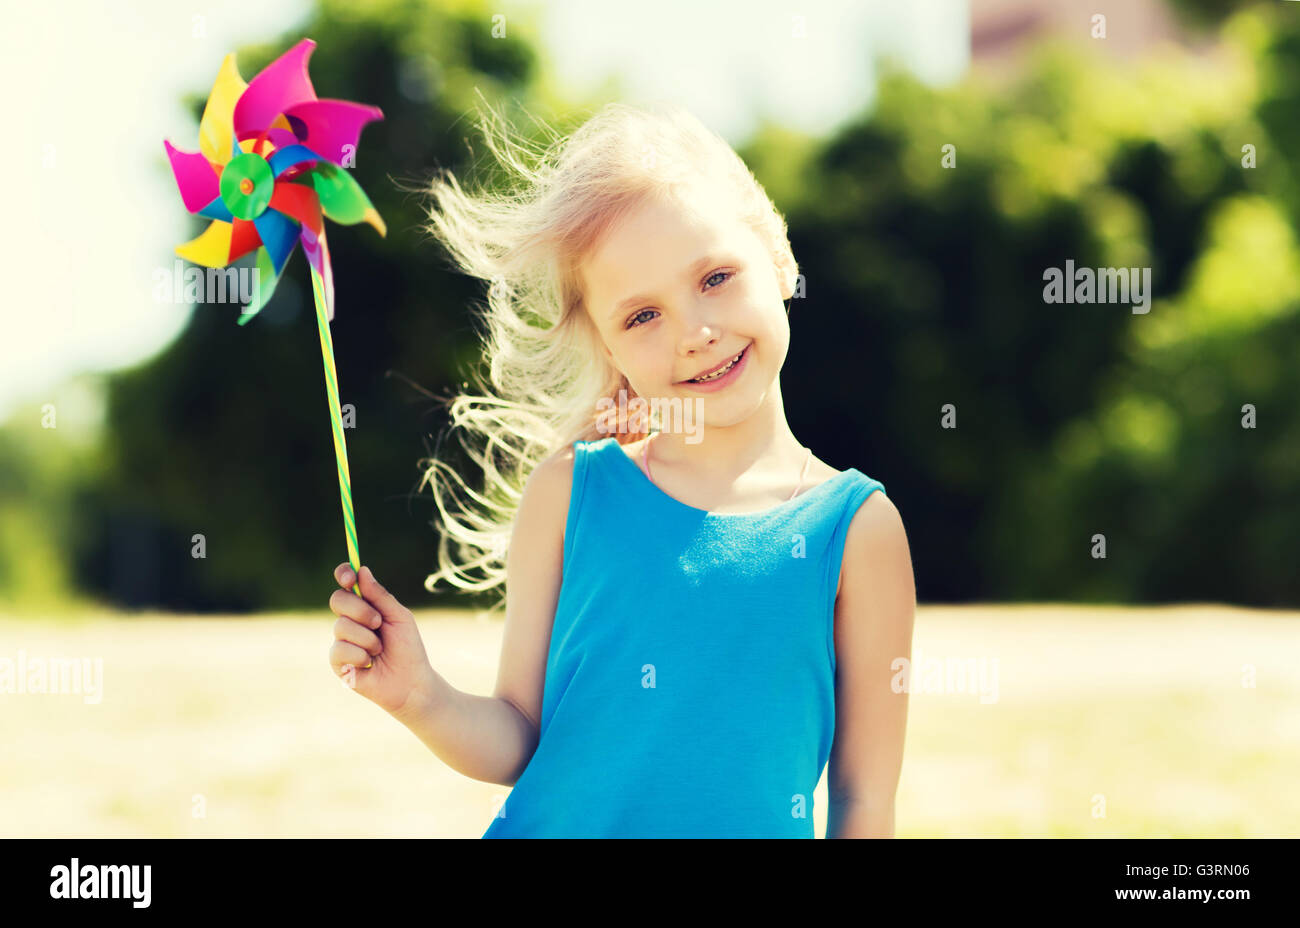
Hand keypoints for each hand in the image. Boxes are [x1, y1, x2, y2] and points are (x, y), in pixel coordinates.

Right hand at [327, 563, 436, 719]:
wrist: (411, 682)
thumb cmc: (408, 649)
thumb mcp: (399, 617)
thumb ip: (380, 596)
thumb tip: (362, 570)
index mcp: (365, 606)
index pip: (346, 584)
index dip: (343, 575)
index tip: (349, 577)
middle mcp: (350, 621)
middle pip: (338, 600)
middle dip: (360, 610)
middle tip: (379, 623)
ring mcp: (342, 641)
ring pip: (340, 626)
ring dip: (367, 638)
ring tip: (379, 650)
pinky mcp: (337, 662)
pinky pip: (339, 649)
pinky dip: (360, 655)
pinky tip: (369, 664)